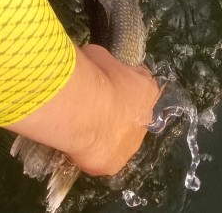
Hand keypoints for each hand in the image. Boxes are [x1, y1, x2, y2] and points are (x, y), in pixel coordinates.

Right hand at [69, 44, 159, 174]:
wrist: (84, 107)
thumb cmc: (93, 76)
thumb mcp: (100, 57)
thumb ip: (104, 65)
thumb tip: (94, 65)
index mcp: (147, 90)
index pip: (139, 87)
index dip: (121, 86)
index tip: (104, 85)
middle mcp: (145, 120)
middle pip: (131, 116)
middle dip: (114, 114)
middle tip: (90, 108)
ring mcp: (129, 146)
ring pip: (117, 140)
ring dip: (103, 135)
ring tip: (79, 127)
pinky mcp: (111, 164)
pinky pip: (100, 157)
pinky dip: (89, 152)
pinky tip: (74, 143)